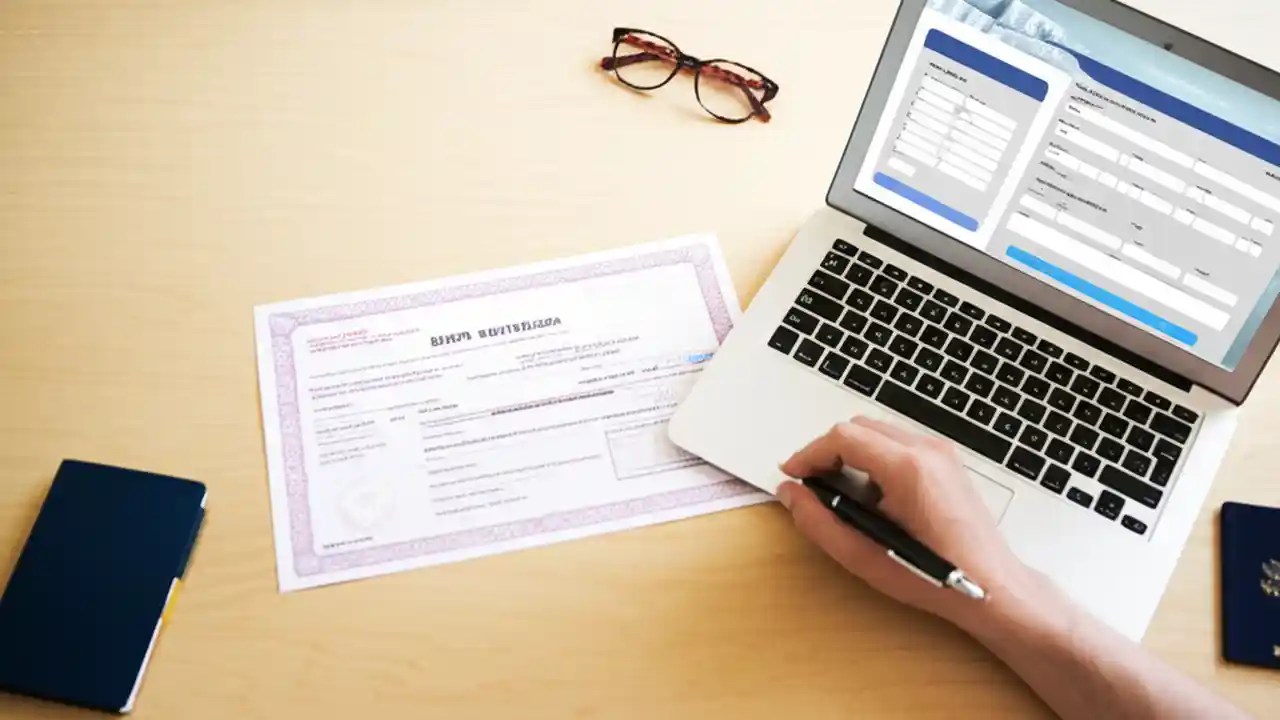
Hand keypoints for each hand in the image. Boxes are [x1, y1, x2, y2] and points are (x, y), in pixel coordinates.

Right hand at [776, 417, 1039, 627]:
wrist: (991, 586)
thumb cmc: (933, 577)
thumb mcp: (863, 556)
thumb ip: (818, 521)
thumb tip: (791, 492)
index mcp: (907, 468)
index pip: (843, 437)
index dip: (810, 453)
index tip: (792, 475)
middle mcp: (927, 449)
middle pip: (859, 426)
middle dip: (828, 450)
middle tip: (812, 483)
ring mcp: (941, 452)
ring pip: (878, 431)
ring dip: (851, 452)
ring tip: (840, 490)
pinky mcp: (947, 460)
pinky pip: (898, 443)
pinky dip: (874, 457)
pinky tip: (872, 493)